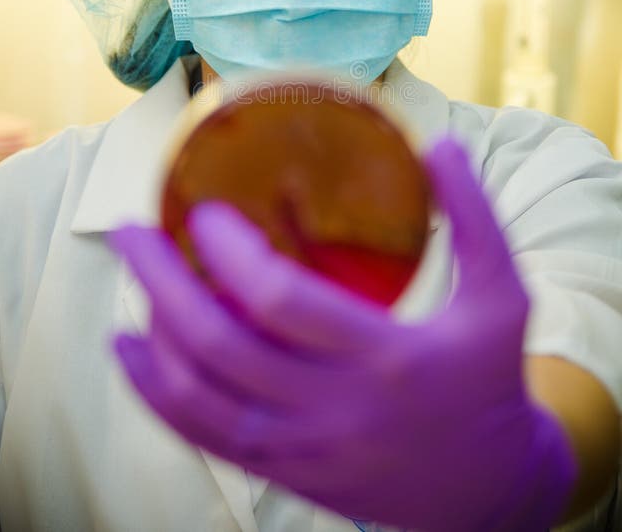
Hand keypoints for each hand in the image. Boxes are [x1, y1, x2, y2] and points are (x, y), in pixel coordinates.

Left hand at [108, 137, 576, 531]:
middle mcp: (335, 409)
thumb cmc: (490, 378)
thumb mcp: (504, 294)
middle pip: (221, 348)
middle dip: (162, 282)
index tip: (205, 214)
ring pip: (200, 400)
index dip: (232, 253)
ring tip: (134, 279)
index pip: (284, 302)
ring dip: (152, 337)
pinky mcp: (288, 473)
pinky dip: (157, 394)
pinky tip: (130, 354)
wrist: (491, 491)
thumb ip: (475, 217)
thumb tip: (443, 144)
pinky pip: (205, 438)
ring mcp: (305, 450)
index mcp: (386, 357)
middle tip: (132, 231)